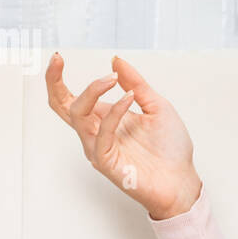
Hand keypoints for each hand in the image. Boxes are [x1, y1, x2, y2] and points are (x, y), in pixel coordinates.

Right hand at [45, 52, 202, 219]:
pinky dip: (114, 112)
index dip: (58, 79)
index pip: (73, 98)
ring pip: (78, 116)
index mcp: (107, 119)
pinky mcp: (107, 162)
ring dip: (92, 91)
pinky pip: (102, 134)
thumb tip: (116, 61)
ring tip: (112, 78)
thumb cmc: (170, 150)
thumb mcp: (157, 106)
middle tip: (58, 61)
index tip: (59, 57)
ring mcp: (100, 148)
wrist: (182, 181)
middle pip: (62, 107)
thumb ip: (136, 84)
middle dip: (55, 82)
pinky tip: (128, 99)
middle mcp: (98, 132)